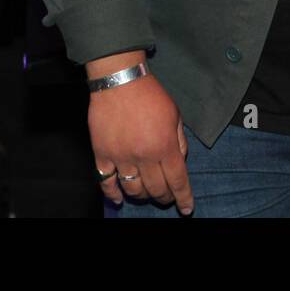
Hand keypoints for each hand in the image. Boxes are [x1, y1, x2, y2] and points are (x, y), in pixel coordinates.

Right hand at [90, 72, 194, 213]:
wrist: (120, 81)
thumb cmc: (150, 95)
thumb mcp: (175, 114)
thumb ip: (179, 140)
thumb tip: (180, 161)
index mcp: (165, 145)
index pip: (178, 180)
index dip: (184, 198)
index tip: (187, 209)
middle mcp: (144, 156)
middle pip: (156, 189)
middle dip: (165, 197)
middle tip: (167, 197)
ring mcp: (121, 157)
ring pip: (133, 189)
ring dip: (143, 196)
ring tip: (147, 194)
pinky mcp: (102, 155)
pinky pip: (106, 183)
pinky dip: (112, 194)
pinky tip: (119, 200)